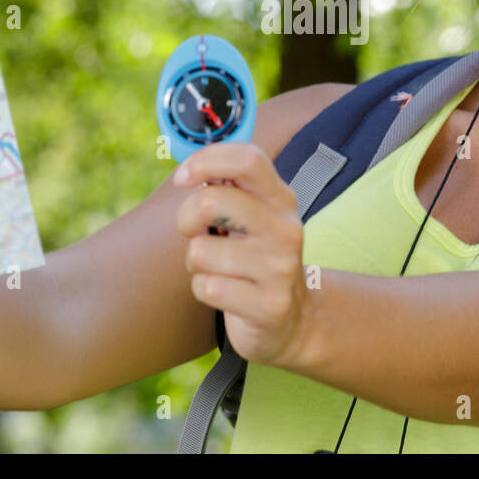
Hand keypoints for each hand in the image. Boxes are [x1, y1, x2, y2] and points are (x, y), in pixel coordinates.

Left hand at [173, 142, 313, 367]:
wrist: (294, 319)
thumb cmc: (256, 258)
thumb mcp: (254, 216)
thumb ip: (228, 189)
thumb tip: (191, 170)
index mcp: (280, 198)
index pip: (247, 159)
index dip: (206, 161)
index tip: (184, 178)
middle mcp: (286, 228)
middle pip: (211, 201)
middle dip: (186, 218)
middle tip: (195, 231)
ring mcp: (280, 268)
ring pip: (201, 251)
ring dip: (196, 261)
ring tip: (217, 267)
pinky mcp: (269, 306)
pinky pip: (206, 287)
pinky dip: (203, 289)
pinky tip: (225, 291)